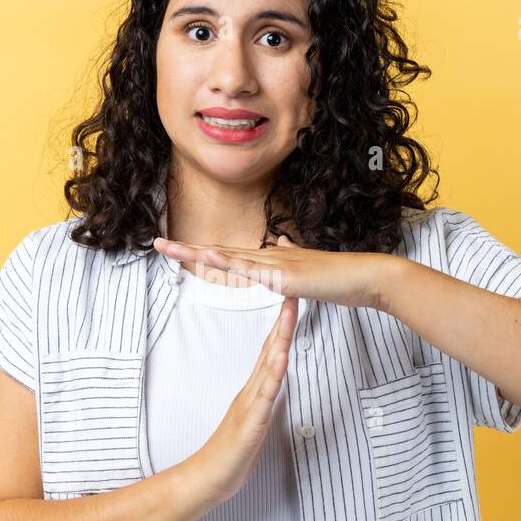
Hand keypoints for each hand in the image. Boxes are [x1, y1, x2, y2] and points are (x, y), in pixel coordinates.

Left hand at [153, 233, 396, 310]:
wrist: (365, 278)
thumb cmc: (338, 277)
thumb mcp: (306, 269)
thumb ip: (291, 257)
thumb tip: (280, 242)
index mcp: (270, 260)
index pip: (228, 255)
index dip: (200, 251)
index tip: (176, 249)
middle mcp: (269, 257)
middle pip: (220, 252)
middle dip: (187, 249)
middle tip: (155, 244)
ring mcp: (277, 265)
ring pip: (231, 257)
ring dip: (198, 252)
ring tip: (170, 248)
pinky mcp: (287, 278)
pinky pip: (254, 270)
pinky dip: (230, 263)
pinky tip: (210, 256)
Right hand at [184, 294, 297, 506]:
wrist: (208, 479)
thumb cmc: (230, 454)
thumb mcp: (251, 423)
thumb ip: (261, 403)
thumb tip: (273, 387)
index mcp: (253, 392)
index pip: (268, 353)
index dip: (280, 328)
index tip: (291, 303)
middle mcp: (250, 392)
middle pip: (268, 351)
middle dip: (282, 322)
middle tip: (292, 293)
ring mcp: (250, 406)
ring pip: (267, 367)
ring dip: (279, 339)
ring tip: (289, 316)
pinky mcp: (251, 423)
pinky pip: (264, 396)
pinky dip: (273, 376)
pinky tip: (280, 359)